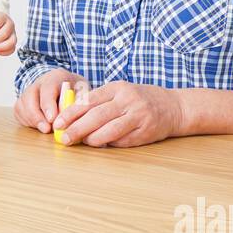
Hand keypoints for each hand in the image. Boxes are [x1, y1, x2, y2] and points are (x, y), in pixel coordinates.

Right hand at [13, 68, 89, 133]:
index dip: (48, 105)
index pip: (48, 89)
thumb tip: (74, 117)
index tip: (52, 119)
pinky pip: (19, 112)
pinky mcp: (23, 102)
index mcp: (55, 77)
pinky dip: (27, 121)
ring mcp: (29, 92)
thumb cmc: (76, 91)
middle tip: (47, 129)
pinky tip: (39, 126)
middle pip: (30, 98)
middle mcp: (39, 82)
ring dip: (32, 120)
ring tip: (45, 129)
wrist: (68, 87)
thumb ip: (79, 102)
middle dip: (37, 116)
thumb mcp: (83, 92)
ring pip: (22, 106)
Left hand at [51, 81, 183, 147]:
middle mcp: (128, 100)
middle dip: (77, 129)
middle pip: (97, 116)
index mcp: (118, 88)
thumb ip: (99, 100)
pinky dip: (110, 144)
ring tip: (82, 142)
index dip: (72, 113)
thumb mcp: (120, 91)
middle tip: (64, 138)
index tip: (58, 123)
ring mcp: (139, 116)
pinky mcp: (146, 132)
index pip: (90, 100)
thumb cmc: (139, 99)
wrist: (173, 107)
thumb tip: (71, 116)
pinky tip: (102, 144)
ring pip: (110, 130)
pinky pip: (123, 141)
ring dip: (92, 139)